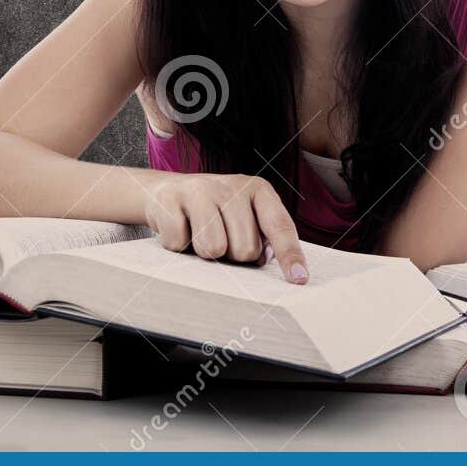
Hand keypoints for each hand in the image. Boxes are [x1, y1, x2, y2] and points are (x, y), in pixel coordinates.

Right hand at [144, 173, 307, 283]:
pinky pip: (180, 244)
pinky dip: (178, 246)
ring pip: (213, 249)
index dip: (290, 254)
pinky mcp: (169, 199)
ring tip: (200, 235)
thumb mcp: (246, 218)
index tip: (299, 279)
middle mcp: (232, 186)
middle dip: (233, 256)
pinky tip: (180, 228)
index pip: (279, 226)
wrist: (167, 190)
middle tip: (222, 239)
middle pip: (245, 249)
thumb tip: (283, 272)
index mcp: (258, 190)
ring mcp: (200, 189)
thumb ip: (265, 239)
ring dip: (205, 253)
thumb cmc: (216, 213)